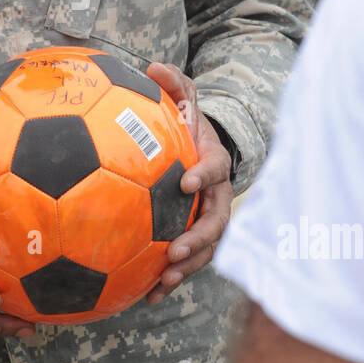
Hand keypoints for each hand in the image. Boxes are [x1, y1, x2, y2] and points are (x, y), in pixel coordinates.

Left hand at [145, 62, 232, 300]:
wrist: (197, 149)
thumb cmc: (185, 122)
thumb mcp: (183, 98)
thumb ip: (173, 83)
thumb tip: (153, 66)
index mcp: (213, 162)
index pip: (215, 169)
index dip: (203, 175)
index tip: (184, 183)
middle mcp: (216, 195)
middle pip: (216, 221)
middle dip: (198, 239)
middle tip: (173, 251)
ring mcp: (208, 219)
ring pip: (206, 249)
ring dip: (187, 267)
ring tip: (163, 280)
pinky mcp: (194, 237)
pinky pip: (187, 262)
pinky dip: (170, 280)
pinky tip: (147, 296)